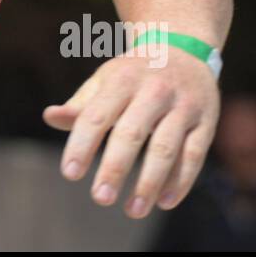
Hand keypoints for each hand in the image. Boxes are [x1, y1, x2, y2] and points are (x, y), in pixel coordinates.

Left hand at [42, 48, 219, 217]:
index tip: (70, 174)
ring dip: (149, 182)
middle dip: (115, 168)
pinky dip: (180, 180)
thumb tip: (49, 117)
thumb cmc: (133, 73)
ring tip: (133, 210)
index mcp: (121, 80)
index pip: (97, 116)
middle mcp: (153, 90)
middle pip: (132, 133)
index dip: (82, 145)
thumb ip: (81, 105)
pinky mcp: (206, 121)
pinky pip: (194, 154)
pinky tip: (164, 202)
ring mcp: (182, 105)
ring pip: (166, 147)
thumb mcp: (105, 80)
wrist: (183, 46)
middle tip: (100, 198)